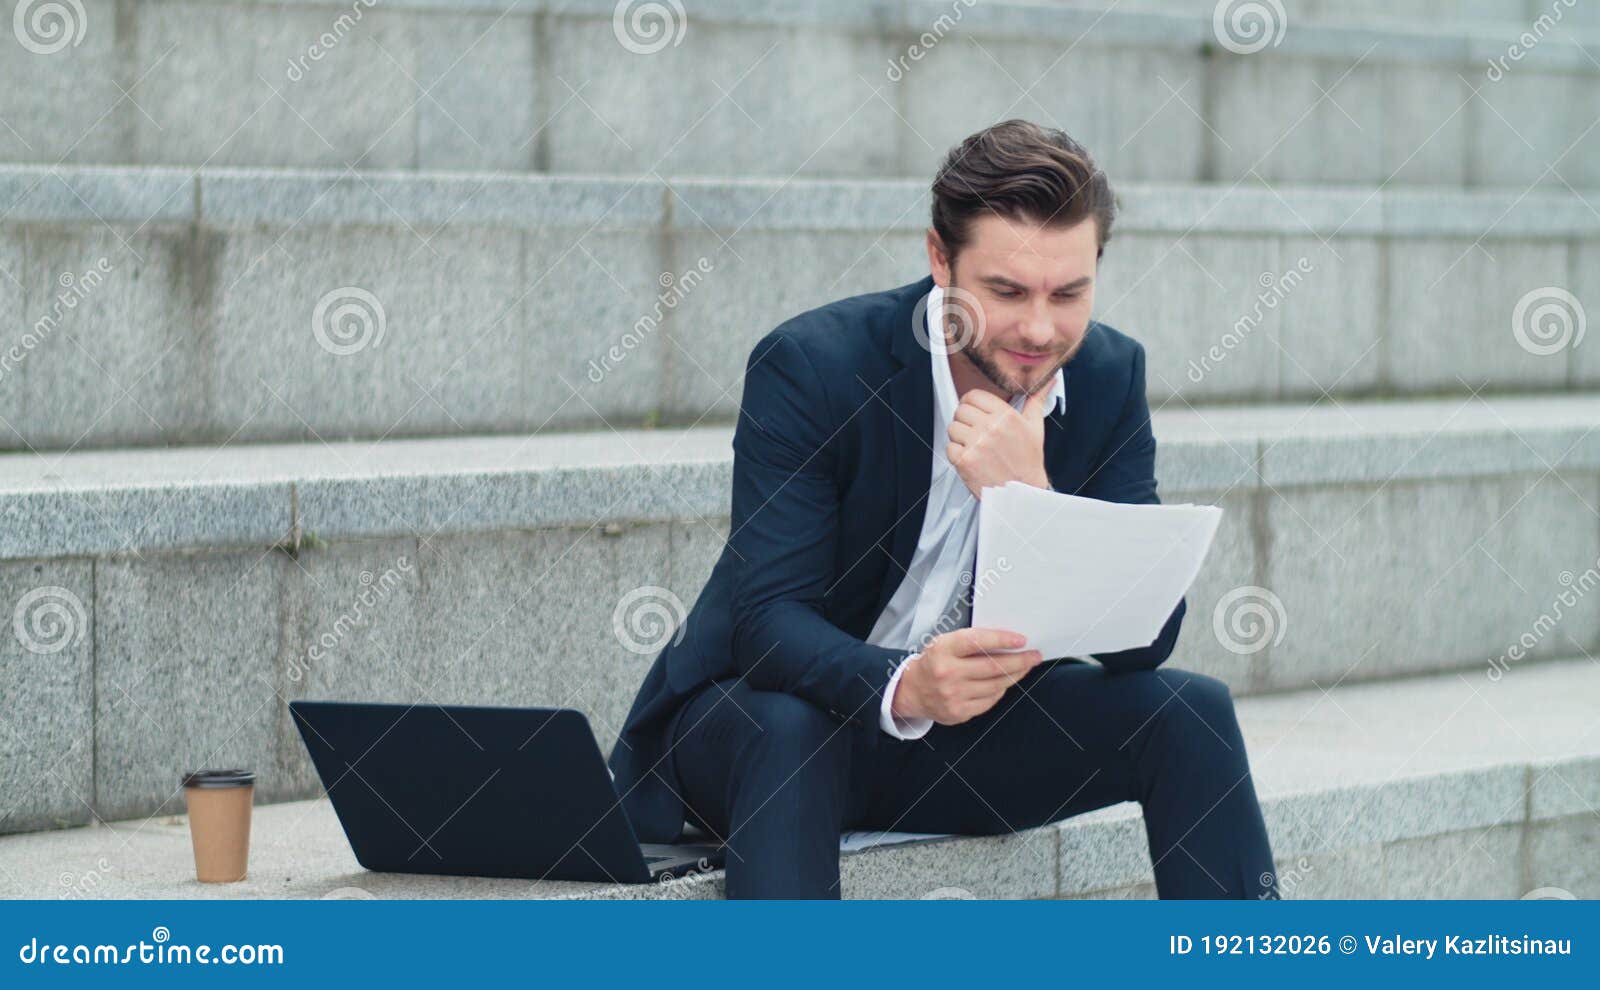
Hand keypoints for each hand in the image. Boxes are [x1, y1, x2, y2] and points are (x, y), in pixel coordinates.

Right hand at [890, 628, 1042, 724]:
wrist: (912, 690)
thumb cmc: (934, 662)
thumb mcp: (945, 643)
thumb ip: (972, 642)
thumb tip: (1008, 643)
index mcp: (943, 650)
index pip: (977, 642)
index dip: (1002, 640)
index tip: (1021, 640)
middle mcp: (947, 673)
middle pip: (993, 667)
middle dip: (1020, 660)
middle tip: (1034, 656)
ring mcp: (953, 695)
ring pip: (996, 685)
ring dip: (1015, 675)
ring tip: (1025, 667)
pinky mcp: (959, 712)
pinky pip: (990, 700)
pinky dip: (1000, 690)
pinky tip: (1005, 682)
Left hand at [946, 387, 1050, 497]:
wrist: (1023, 492)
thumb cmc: (1028, 460)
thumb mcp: (1035, 427)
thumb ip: (1036, 399)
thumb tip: (1048, 380)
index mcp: (1006, 416)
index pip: (973, 395)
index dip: (972, 403)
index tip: (976, 412)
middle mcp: (990, 428)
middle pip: (960, 410)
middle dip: (966, 419)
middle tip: (977, 431)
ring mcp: (976, 444)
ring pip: (952, 427)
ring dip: (960, 436)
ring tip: (975, 445)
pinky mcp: (964, 461)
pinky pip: (949, 447)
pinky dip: (956, 453)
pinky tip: (971, 458)